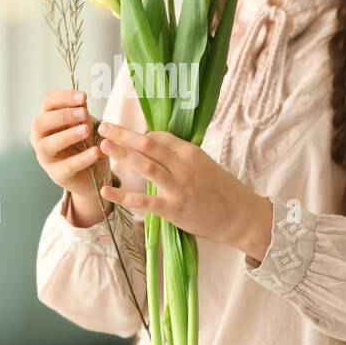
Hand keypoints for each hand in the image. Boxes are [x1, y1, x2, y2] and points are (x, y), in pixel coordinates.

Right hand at [30, 89, 112, 203]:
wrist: (93, 173)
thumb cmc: (85, 143)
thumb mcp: (86, 123)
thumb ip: (82, 112)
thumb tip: (81, 99)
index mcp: (46, 120)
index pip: (47, 103)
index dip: (64, 97)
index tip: (83, 96)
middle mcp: (40, 138)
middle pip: (40, 122)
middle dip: (62, 116)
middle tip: (83, 113)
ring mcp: (46, 158)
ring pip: (47, 145)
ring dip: (67, 135)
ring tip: (87, 130)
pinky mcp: (57, 175)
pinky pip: (66, 166)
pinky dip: (82, 158)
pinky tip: (95, 151)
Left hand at [96, 121, 269, 254]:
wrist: (242, 217)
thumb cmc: (224, 191)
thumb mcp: (206, 166)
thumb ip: (182, 158)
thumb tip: (158, 149)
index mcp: (192, 153)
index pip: (160, 137)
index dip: (140, 135)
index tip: (123, 133)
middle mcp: (184, 166)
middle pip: (149, 145)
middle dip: (124, 135)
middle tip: (103, 127)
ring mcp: (178, 188)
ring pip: (146, 166)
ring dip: (122, 154)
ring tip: (103, 146)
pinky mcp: (173, 209)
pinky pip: (144, 200)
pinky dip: (123, 195)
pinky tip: (106, 190)